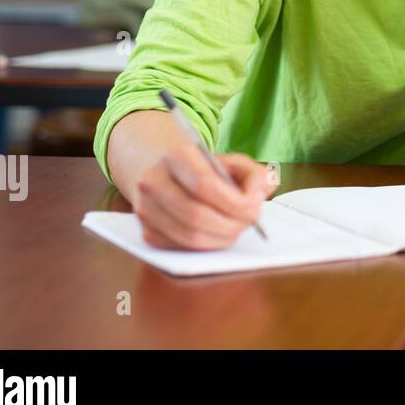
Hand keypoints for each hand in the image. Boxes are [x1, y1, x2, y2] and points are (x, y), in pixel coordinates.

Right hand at [132, 145, 274, 249]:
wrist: (171, 174)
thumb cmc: (209, 170)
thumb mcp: (235, 162)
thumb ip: (257, 175)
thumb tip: (259, 195)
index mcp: (176, 156)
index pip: (204, 185)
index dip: (234, 202)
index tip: (255, 207)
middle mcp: (154, 181)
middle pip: (196, 215)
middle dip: (231, 225)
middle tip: (249, 223)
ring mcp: (146, 209)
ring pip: (188, 237)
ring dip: (221, 239)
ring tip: (236, 228)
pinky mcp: (147, 231)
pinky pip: (181, 248)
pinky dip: (206, 246)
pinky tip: (218, 234)